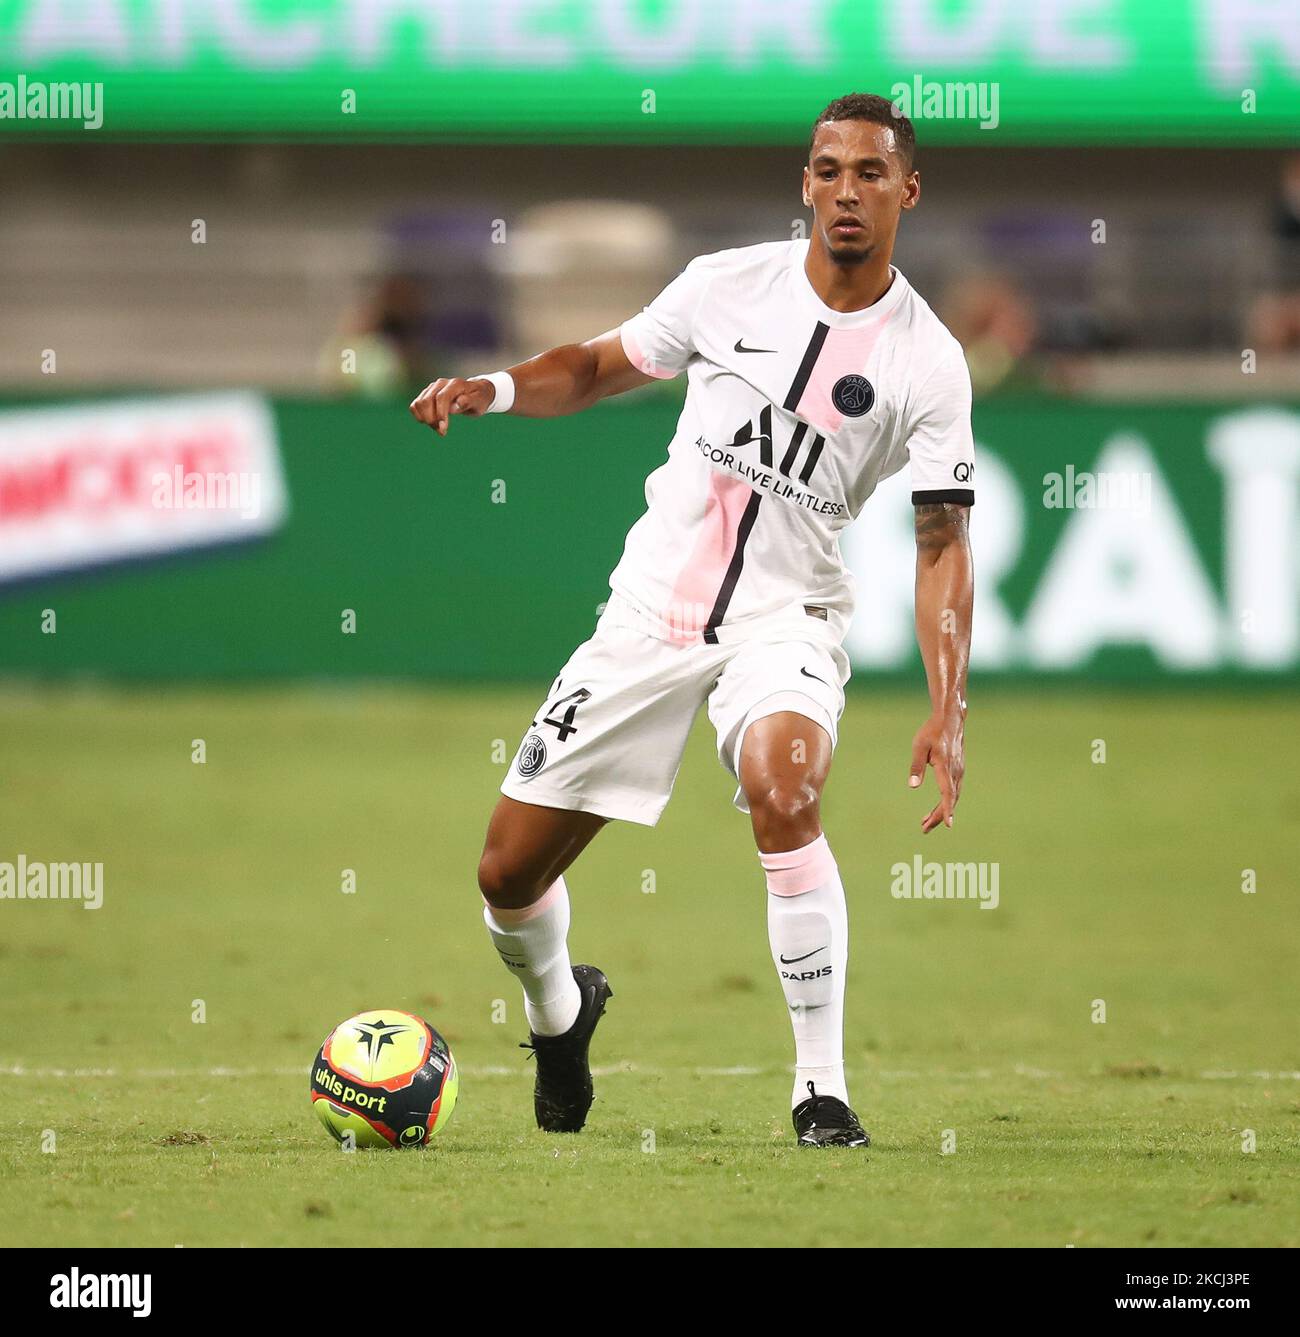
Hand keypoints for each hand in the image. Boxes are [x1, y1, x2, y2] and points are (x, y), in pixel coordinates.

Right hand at [408, 377, 496, 436]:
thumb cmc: (478, 399)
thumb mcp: (479, 402)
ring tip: (438, 427)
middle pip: (426, 401)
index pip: (441, 398)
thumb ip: (468, 403)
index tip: (443, 430)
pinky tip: (431, 422)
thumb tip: (454, 406)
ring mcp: (432, 388)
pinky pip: (415, 405)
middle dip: (432, 420)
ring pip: (419, 404)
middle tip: (442, 431)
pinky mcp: (426, 393)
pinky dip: (419, 416)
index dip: (440, 415)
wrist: (475, 393)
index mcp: (455, 384)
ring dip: (426, 420)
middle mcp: (441, 383)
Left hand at [908, 706, 964, 833]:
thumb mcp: (919, 746)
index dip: (947, 809)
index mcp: (945, 766)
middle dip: (938, 816)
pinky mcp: (958, 770)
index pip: (947, 792)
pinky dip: (946, 802)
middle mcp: (955, 771)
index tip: (948, 824)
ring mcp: (959, 771)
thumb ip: (916, 766)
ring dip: (941, 811)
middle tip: (924, 829)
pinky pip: (953, 790)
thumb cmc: (931, 731)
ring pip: (953, 796)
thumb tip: (912, 786)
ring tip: (926, 823)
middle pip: (950, 799)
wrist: (950, 719)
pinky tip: (937, 808)